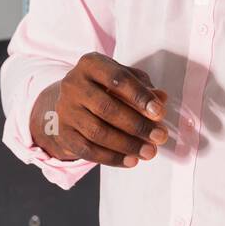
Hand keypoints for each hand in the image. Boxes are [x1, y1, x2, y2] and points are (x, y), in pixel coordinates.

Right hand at [31, 52, 169, 167]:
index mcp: (91, 64)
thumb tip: (161, 99)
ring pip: (97, 132)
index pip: (117, 79)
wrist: (74, 101)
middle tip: (160, 136)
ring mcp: (65, 110)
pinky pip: (87, 150)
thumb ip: (145, 88)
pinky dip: (112, 158)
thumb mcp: (127, 79)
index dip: (140, 96)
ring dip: (127, 145)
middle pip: (107, 108)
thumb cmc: (107, 86)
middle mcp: (73, 85)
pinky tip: (131, 160)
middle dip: (137, 125)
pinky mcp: (63, 133)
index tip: (159, 113)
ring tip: (149, 151)